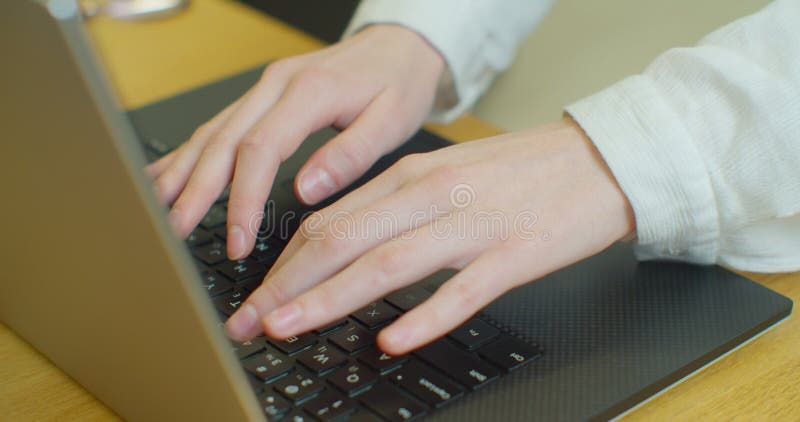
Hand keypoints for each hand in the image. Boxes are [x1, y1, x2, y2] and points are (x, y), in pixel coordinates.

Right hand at [145, 25, 444, 259]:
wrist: (398, 45)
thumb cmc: (399, 82)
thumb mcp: (393, 120)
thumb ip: (350, 155)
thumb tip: (306, 189)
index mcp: (309, 92)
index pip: (260, 150)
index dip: (242, 199)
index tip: (237, 239)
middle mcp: (276, 85)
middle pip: (222, 141)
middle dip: (195, 191)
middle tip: (174, 231)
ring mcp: (265, 87)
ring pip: (212, 131)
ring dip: (182, 172)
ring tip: (157, 209)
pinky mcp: (263, 95)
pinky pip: (218, 124)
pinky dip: (190, 151)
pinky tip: (167, 173)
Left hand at [225, 117, 635, 353]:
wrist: (596, 161)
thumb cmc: (517, 173)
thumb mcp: (444, 176)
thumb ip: (393, 208)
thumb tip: (339, 246)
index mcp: (410, 177)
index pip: (327, 221)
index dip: (281, 264)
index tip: (254, 297)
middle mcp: (431, 197)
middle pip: (341, 242)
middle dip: (286, 286)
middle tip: (250, 322)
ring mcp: (472, 226)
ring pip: (385, 265)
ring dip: (329, 300)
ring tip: (290, 327)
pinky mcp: (513, 255)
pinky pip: (460, 291)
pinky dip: (421, 316)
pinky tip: (391, 340)